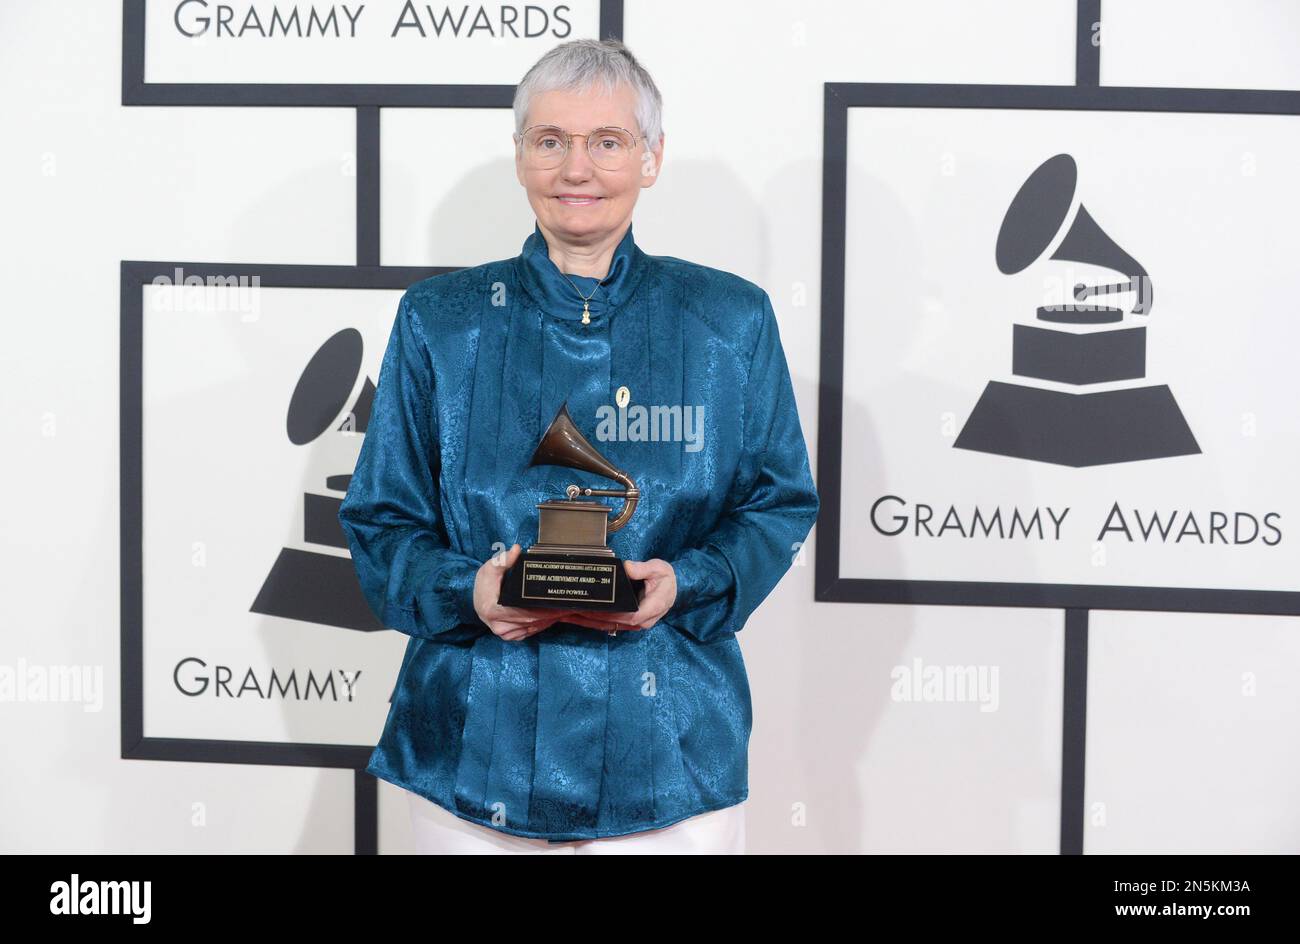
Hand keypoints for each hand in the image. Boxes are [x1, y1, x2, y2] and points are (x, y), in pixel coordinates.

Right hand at [473, 544, 574, 641]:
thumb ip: (503, 559)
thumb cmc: (485, 585)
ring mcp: (504, 632)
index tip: (560, 606)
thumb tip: (516, 550)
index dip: (544, 611)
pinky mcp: (509, 636)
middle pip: (532, 622)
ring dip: (548, 620)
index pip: (525, 614)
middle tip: (568, 607)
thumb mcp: (491, 568)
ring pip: (532, 628)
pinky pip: (529, 632)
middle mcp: (498, 625)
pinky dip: (541, 625)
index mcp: (494, 611)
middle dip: (551, 615)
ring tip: (564, 611)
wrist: (478, 599)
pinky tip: (551, 617)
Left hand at [560, 558, 676, 634]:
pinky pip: (609, 624)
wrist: (673, 588)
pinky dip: (593, 621)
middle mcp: (643, 620)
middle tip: (572, 611)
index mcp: (652, 608)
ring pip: (609, 626)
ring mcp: (635, 624)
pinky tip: (578, 617)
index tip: (594, 609)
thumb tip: (627, 568)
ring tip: (569, 615)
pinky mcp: (628, 622)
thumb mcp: (659, 568)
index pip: (630, 617)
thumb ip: (643, 568)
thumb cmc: (666, 578)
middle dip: (592, 618)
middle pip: (615, 624)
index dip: (611, 615)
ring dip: (588, 622)